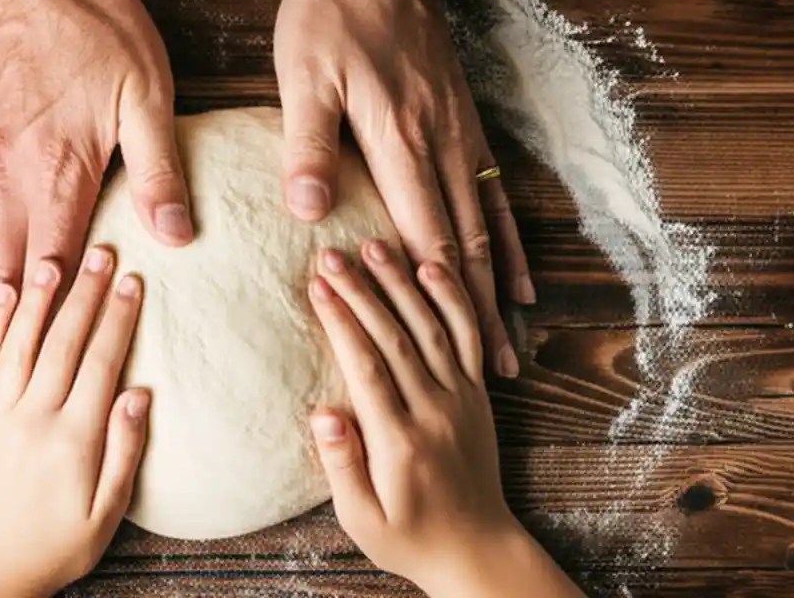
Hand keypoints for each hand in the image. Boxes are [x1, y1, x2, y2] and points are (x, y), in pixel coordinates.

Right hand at [0, 0, 191, 363]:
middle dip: (23, 341)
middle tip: (32, 395)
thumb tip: (176, 237)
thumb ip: (157, 172)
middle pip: (10, 285)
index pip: (60, 274)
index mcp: (58, 177)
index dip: (67, 326)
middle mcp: (5, 187)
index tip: (77, 369)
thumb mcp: (147, 97)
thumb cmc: (96, 35)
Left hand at [0, 246, 149, 597]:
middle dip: (85, 293)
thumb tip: (140, 395)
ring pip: (18, 343)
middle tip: (103, 252)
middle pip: (62, 342)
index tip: (133, 282)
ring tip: (55, 258)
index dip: (118, 319)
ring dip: (38, 298)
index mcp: (71, 439)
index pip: (100, 363)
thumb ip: (124, 452)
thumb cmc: (56, 545)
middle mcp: (32, 418)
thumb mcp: (107, 513)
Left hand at [275, 0, 532, 378]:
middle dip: (477, 316)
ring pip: (484, 230)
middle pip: (464, 248)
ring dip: (494, 290)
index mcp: (400, 145)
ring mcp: (459, 139)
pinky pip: (493, 196)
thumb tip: (312, 213)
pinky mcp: (462, 126)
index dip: (442, 304)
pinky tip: (517, 272)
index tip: (458, 357)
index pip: (425, 241)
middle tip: (494, 374)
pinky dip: (506, 241)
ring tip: (509, 342)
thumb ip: (310, 145)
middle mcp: (441, 150)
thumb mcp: (304, 74)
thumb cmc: (335, 14)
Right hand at [307, 241, 580, 596]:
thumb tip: (322, 414)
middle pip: (397, 336)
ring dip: (404, 283)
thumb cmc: (408, 537)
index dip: (341, 320)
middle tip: (332, 252)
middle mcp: (435, 412)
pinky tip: (431, 267)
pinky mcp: (478, 394)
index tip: (316, 284)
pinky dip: (454, 299)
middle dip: (362, 289)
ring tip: (375, 245)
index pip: (367, 367)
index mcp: (400, 442)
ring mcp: (462, 399)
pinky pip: (469, 337)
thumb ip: (342, 466)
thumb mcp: (362, 520)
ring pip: (433, 327)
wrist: (476, 549)